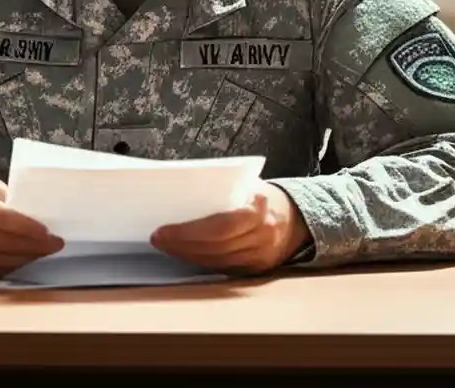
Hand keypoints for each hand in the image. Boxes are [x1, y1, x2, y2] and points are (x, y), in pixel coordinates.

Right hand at [0, 177, 62, 279]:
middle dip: (33, 245)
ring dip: (24, 258)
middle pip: (1, 243)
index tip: (49, 232)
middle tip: (55, 244)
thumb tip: (34, 212)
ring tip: (43, 252)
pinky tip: (22, 260)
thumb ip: (3, 196)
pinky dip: (8, 267)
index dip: (26, 226)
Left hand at [150, 182, 310, 274]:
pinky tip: (185, 254)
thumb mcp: (247, 185)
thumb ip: (221, 189)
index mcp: (259, 209)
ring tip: (166, 246)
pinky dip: (201, 262)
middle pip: (215, 248)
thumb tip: (178, 190)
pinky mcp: (255, 270)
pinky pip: (223, 269)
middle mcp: (262, 236)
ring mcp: (260, 257)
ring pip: (216, 262)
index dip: (188, 233)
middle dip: (181, 245)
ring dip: (187, 256)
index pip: (220, 227)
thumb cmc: (262, 196)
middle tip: (158, 239)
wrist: (297, 219)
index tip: (162, 231)